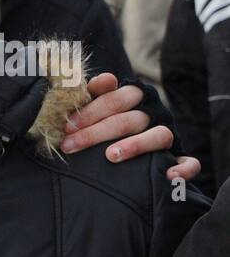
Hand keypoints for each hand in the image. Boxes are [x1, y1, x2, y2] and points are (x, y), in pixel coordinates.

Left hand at [60, 74, 198, 181]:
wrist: (122, 159)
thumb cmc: (99, 128)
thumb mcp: (90, 111)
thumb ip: (88, 96)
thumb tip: (93, 80)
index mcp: (132, 99)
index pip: (115, 98)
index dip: (91, 110)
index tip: (67, 125)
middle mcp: (151, 114)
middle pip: (129, 119)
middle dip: (96, 132)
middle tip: (70, 145)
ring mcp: (166, 136)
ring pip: (159, 135)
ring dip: (136, 144)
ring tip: (111, 156)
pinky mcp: (179, 158)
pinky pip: (190, 162)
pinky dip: (183, 169)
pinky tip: (169, 176)